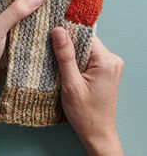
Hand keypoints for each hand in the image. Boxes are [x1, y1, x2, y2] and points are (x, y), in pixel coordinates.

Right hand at [52, 27, 124, 155]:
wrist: (97, 133)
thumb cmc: (85, 113)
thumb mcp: (71, 84)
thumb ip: (65, 56)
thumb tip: (58, 30)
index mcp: (106, 61)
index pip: (85, 35)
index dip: (68, 34)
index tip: (51, 34)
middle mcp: (112, 60)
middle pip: (86, 42)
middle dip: (68, 45)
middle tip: (51, 51)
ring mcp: (111, 65)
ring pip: (86, 49)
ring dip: (72, 54)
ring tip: (58, 62)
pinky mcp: (106, 71)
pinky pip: (89, 58)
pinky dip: (77, 61)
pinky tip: (67, 68)